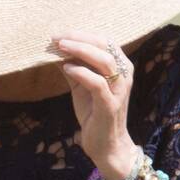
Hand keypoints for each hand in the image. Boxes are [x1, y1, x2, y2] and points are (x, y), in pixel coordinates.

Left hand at [52, 30, 136, 179]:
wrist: (106, 145)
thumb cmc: (95, 114)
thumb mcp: (81, 87)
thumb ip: (73, 69)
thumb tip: (55, 51)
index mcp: (120, 67)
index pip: (103, 41)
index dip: (81, 34)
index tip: (59, 33)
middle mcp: (123, 75)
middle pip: (104, 45)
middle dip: (79, 38)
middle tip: (57, 37)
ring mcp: (119, 90)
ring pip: (104, 61)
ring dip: (81, 51)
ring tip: (60, 48)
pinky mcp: (110, 105)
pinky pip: (97, 83)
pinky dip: (81, 73)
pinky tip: (66, 68)